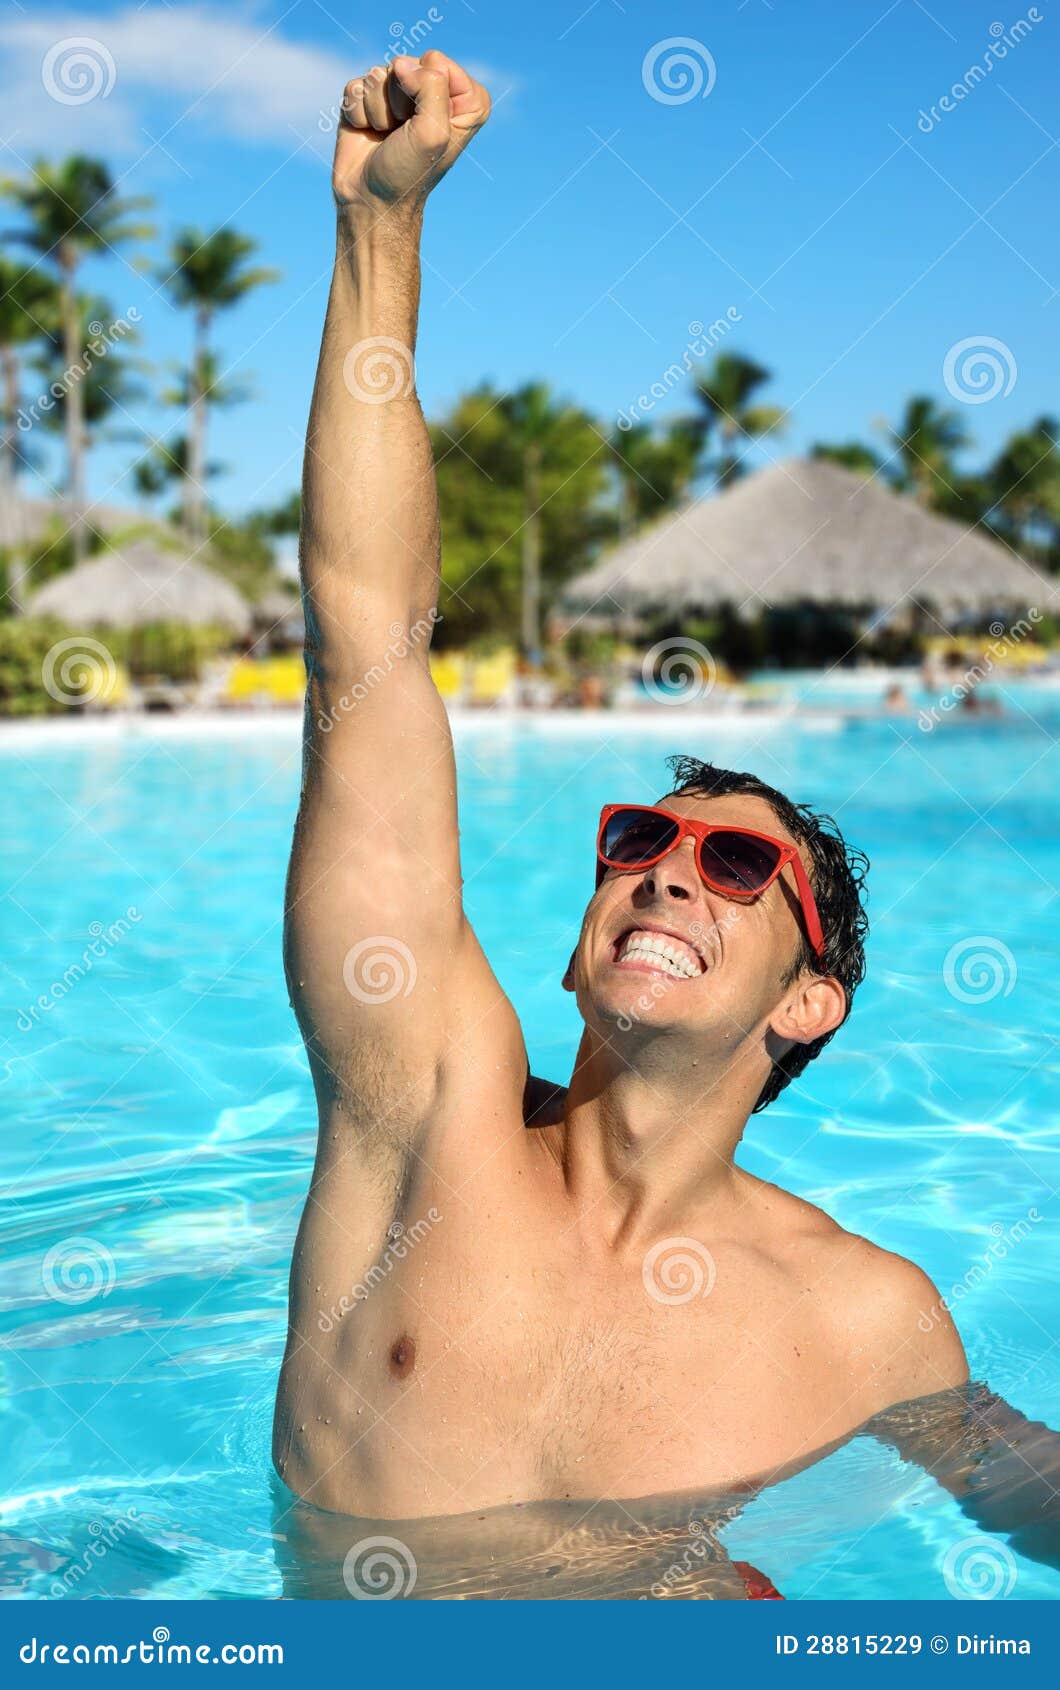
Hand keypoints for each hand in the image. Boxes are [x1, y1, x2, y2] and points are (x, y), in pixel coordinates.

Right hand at [333, 50, 489, 215]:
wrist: (371, 200)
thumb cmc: (410, 172)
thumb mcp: (434, 132)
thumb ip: (431, 86)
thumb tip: (400, 63)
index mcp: (462, 100)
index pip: (438, 63)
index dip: (426, 90)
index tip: (426, 125)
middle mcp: (430, 92)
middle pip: (406, 65)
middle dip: (400, 101)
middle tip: (403, 133)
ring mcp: (396, 94)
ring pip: (378, 74)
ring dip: (378, 110)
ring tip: (386, 135)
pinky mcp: (366, 100)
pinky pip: (356, 87)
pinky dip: (358, 113)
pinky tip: (367, 132)